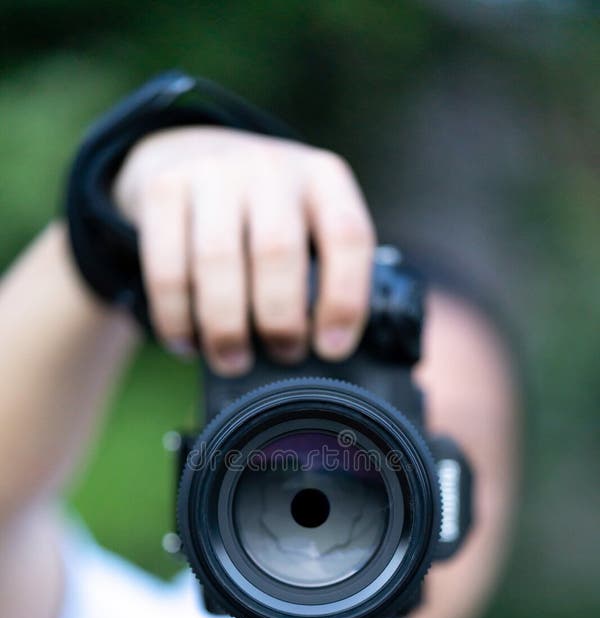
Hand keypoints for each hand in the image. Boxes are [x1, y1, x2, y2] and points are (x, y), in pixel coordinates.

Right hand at [114, 127, 374, 374]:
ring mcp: (212, 173)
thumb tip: (322, 349)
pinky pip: (167, 268)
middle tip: (280, 353)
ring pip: (218, 259)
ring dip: (225, 326)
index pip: (347, 236)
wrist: (190, 152)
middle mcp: (270, 168)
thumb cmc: (263, 215)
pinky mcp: (162, 190)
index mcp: (323, 179)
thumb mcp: (308, 223)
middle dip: (279, 319)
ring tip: (232, 361)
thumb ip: (322, 273)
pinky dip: (176, 318)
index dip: (344, 299)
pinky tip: (187, 343)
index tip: (330, 349)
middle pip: (278, 250)